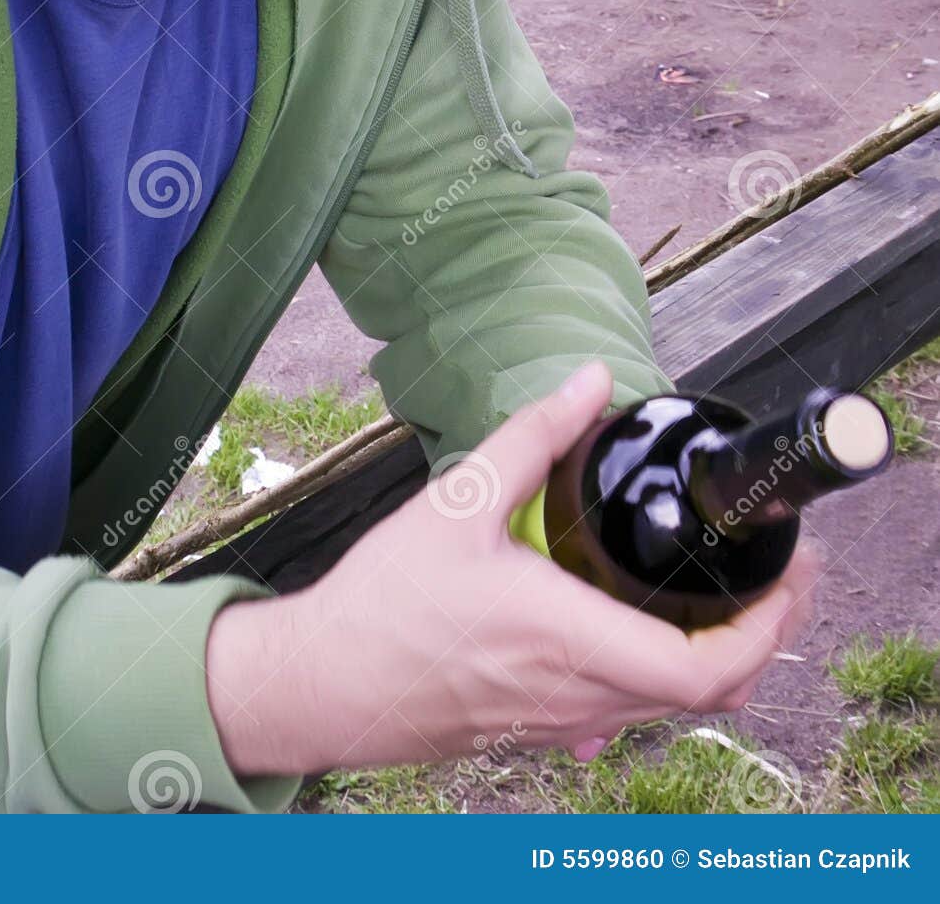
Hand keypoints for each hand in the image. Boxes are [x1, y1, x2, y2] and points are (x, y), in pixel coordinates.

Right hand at [206, 360, 816, 777]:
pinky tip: (642, 630)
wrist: (322, 684)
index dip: (768, 628)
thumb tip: (589, 382)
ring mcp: (561, 722)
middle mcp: (577, 695)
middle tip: (777, 574)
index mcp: (568, 639)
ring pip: (670, 708)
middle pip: (711, 692)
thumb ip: (532, 437)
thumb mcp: (456, 501)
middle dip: (762, 634)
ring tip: (725, 592)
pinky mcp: (539, 729)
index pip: (708, 668)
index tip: (788, 575)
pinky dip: (662, 677)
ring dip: (715, 656)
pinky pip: (626, 713)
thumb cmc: (382, 605)